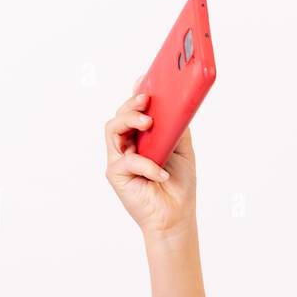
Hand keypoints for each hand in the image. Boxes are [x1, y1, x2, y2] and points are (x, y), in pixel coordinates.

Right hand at [104, 79, 197, 235]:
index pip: (134, 110)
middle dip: (131, 103)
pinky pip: (127, 161)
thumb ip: (177, 128)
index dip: (136, 93)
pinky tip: (162, 171)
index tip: (144, 79)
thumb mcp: (183, 150)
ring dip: (129, 120)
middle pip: (120, 115)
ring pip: (113, 129)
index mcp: (142, 137)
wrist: (176, 217)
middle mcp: (127, 145)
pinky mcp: (116, 175)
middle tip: (146, 99)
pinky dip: (146, 164)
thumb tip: (176, 104)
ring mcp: (119, 159)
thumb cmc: (179, 185)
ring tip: (148, 122)